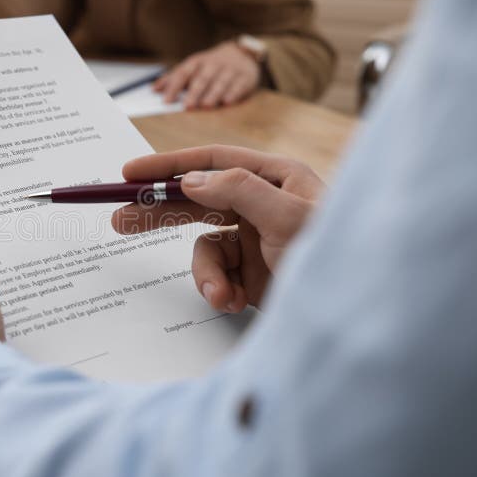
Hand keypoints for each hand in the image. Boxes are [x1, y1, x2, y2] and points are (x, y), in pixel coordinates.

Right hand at [111, 145, 324, 311]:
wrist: (355, 315)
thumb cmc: (336, 256)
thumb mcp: (288, 217)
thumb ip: (238, 190)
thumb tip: (192, 180)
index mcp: (274, 178)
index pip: (211, 162)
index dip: (168, 166)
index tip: (130, 173)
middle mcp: (261, 204)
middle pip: (196, 199)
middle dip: (160, 213)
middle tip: (121, 219)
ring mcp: (253, 240)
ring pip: (205, 247)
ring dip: (206, 273)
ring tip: (218, 293)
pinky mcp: (248, 273)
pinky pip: (215, 274)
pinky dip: (218, 289)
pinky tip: (233, 302)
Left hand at [153, 42, 261, 108]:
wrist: (242, 53)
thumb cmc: (211, 65)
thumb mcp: (193, 67)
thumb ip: (174, 78)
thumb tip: (153, 90)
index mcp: (198, 61)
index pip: (184, 72)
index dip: (174, 86)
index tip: (165, 101)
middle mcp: (214, 64)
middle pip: (203, 78)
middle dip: (195, 92)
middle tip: (187, 106)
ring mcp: (231, 69)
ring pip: (221, 81)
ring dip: (213, 93)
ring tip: (206, 105)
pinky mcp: (245, 77)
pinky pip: (239, 84)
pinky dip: (233, 93)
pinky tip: (227, 102)